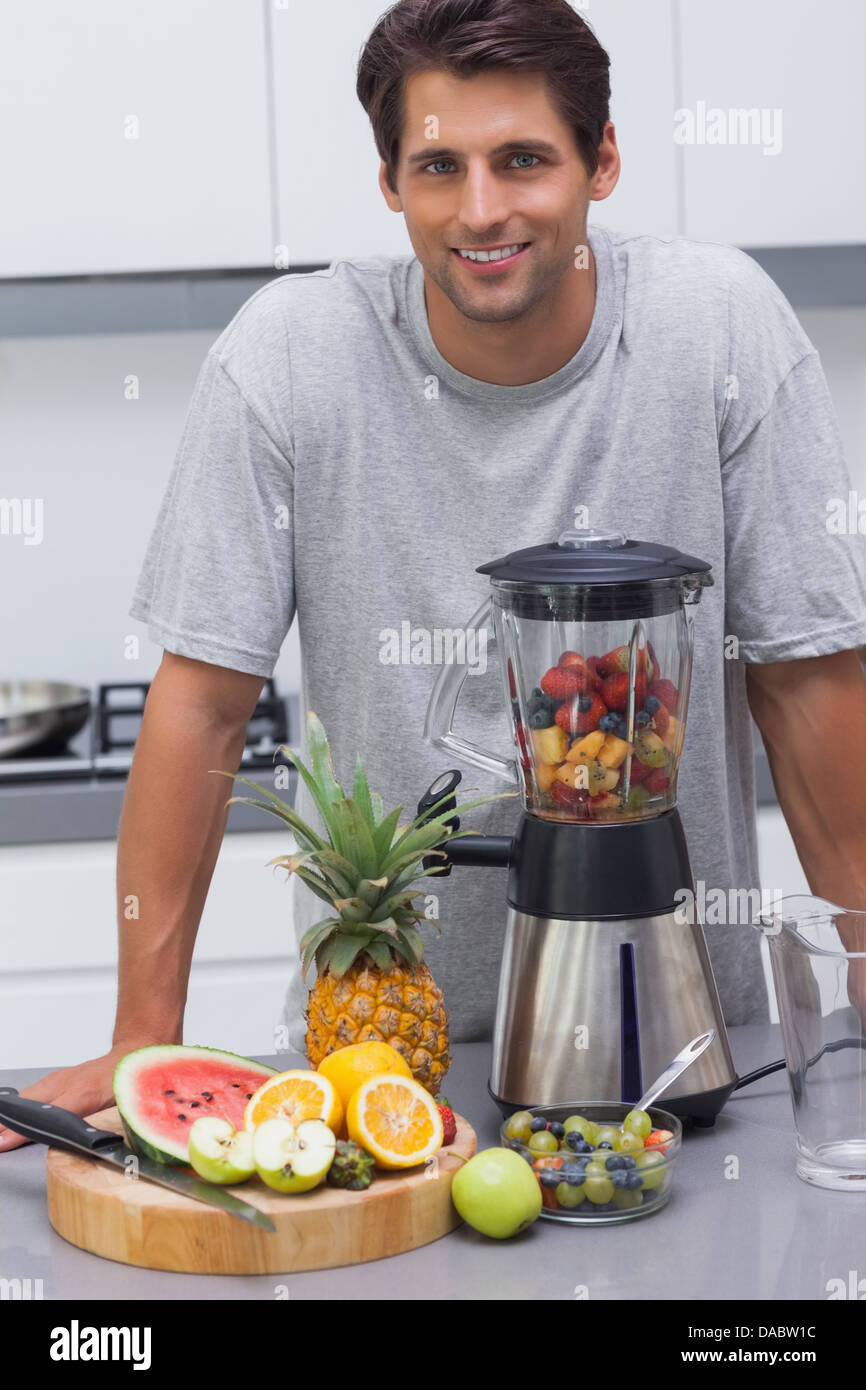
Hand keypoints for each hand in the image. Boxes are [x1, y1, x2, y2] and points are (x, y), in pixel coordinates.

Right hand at [0, 1042, 147, 1152]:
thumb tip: (100, 1145)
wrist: (134, 1053)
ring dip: (11, 1114)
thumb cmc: (130, 1081)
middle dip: (8, 1124)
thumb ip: (109, 1124)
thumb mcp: (126, 1105)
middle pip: (29, 1105)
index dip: (24, 1131)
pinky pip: (33, 1091)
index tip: (4, 1141)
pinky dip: (20, 1104)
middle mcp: (68, 1083)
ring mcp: (61, 1078)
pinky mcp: (58, 1078)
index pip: (48, 1115)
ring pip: (28, 1096)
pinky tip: (12, 1115)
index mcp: (84, 1092)